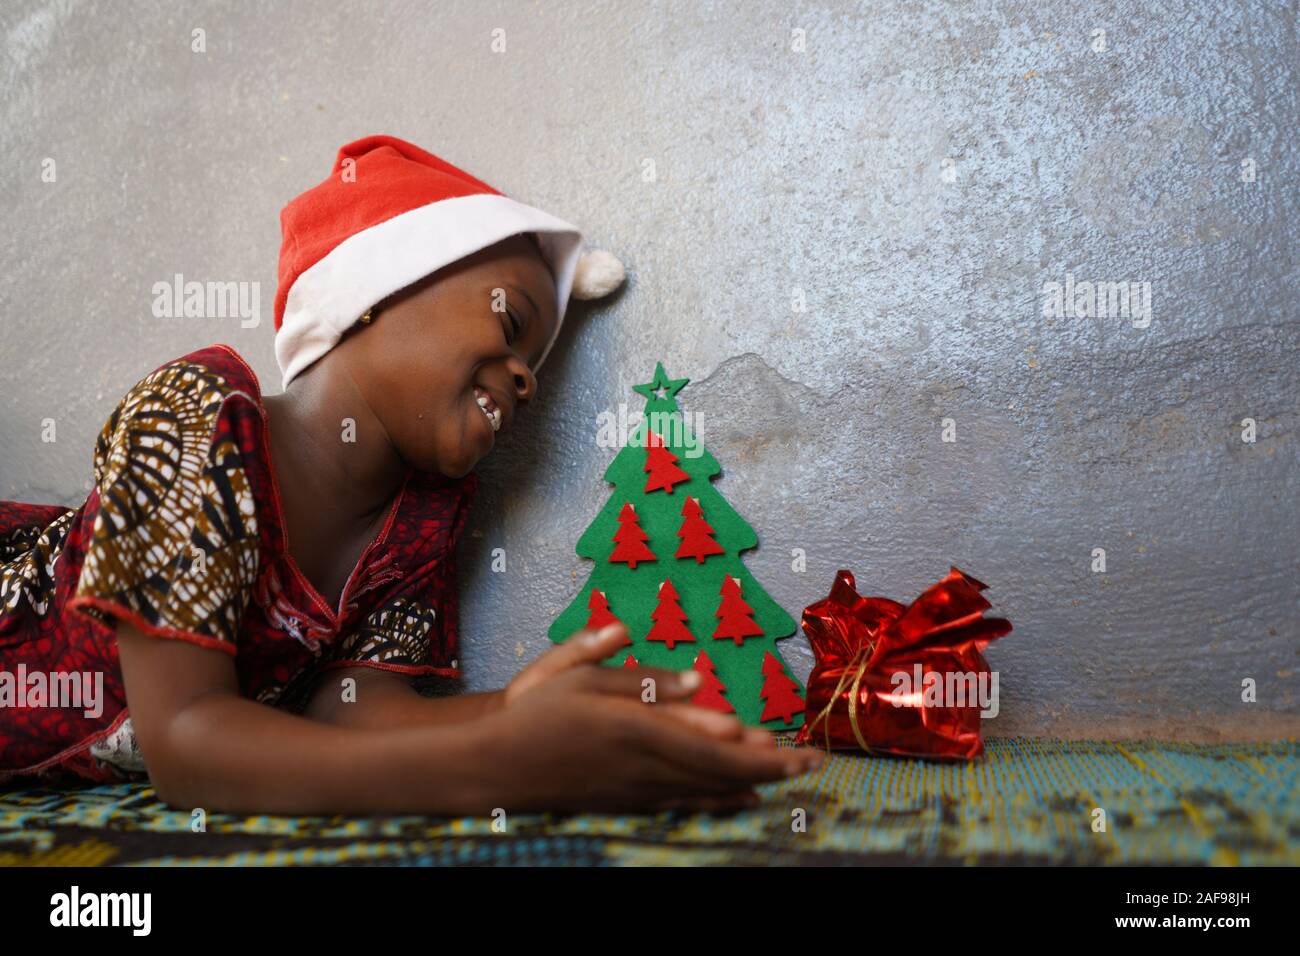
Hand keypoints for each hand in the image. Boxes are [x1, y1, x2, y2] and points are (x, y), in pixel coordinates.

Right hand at [484, 624, 823, 812]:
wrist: (493, 764)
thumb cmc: (534, 711)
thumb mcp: (579, 675)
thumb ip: (640, 677)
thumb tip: (698, 681)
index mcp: (638, 727)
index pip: (718, 747)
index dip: (766, 756)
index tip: (803, 752)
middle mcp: (645, 764)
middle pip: (724, 773)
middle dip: (772, 771)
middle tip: (811, 764)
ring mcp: (638, 789)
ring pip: (708, 790)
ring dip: (751, 782)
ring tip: (786, 773)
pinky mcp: (627, 802)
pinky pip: (685, 802)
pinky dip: (719, 797)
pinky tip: (739, 795)